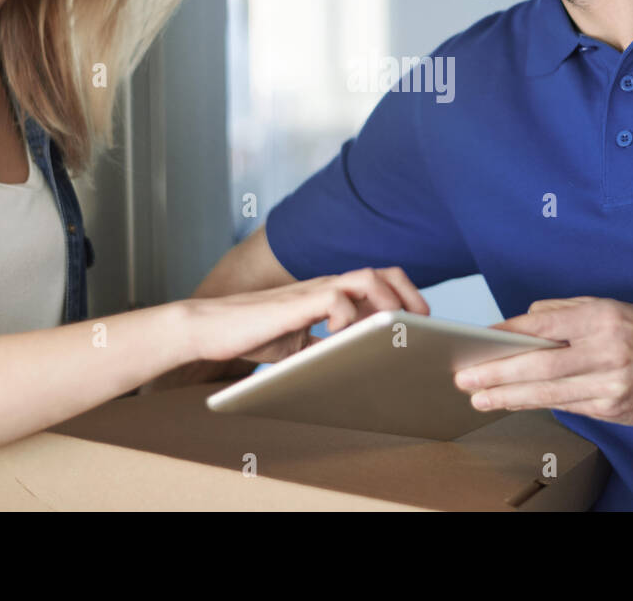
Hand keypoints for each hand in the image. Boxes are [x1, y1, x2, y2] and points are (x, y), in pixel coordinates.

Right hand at [182, 266, 427, 362]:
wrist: (211, 328)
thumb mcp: (298, 344)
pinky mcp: (297, 302)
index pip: (376, 281)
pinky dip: (349, 316)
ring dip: (388, 299)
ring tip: (394, 325)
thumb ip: (323, 344)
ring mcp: (312, 291)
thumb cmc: (251, 333)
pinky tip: (342, 335)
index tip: (419, 320)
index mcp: (329, 294)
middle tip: (421, 320)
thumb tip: (350, 360)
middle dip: (408, 293)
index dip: (403, 295)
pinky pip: (336, 298)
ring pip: (365, 277)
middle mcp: (325, 286)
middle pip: (381, 272)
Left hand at [452, 296, 632, 424]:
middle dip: (498, 374)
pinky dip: (539, 403)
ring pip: (550, 393)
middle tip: (466, 379)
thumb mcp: (606, 306)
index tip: (479, 340)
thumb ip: (563, 312)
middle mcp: (606, 351)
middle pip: (540, 366)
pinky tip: (515, 402)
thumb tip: (523, 323)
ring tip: (481, 399)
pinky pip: (568, 406)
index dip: (508, 335)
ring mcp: (611, 384)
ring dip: (510, 397)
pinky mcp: (614, 409)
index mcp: (601, 318)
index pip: (543, 327)